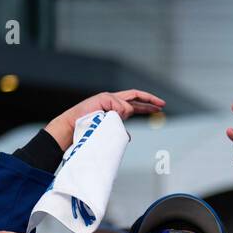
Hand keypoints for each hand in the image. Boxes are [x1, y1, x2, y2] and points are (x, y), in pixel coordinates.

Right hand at [45, 89, 164, 149]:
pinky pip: (119, 107)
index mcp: (114, 107)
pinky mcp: (104, 98)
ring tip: (109, 121)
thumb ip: (119, 130)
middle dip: (150, 100)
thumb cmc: (87, 131)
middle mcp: (112, 100)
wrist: (71, 129)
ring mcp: (108, 98)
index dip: (148, 104)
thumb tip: (129, 136)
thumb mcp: (108, 131)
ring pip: (127, 107)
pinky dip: (117, 113)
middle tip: (162, 104)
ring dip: (123, 116)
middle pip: (135, 97)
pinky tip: (107, 116)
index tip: (160, 107)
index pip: (134, 103)